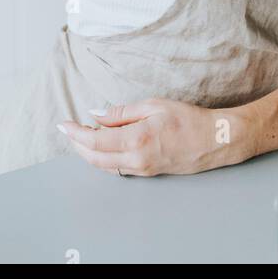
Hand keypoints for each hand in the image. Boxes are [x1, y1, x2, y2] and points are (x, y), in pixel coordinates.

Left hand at [57, 98, 253, 176]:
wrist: (214, 141)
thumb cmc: (187, 119)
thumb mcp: (153, 105)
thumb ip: (122, 112)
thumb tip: (96, 114)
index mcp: (136, 140)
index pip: (94, 141)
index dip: (75, 133)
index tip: (63, 124)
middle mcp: (136, 160)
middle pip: (95, 158)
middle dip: (77, 144)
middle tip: (69, 129)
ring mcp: (141, 169)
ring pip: (105, 166)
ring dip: (89, 153)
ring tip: (81, 135)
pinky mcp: (147, 173)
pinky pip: (118, 168)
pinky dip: (104, 158)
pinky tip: (103, 145)